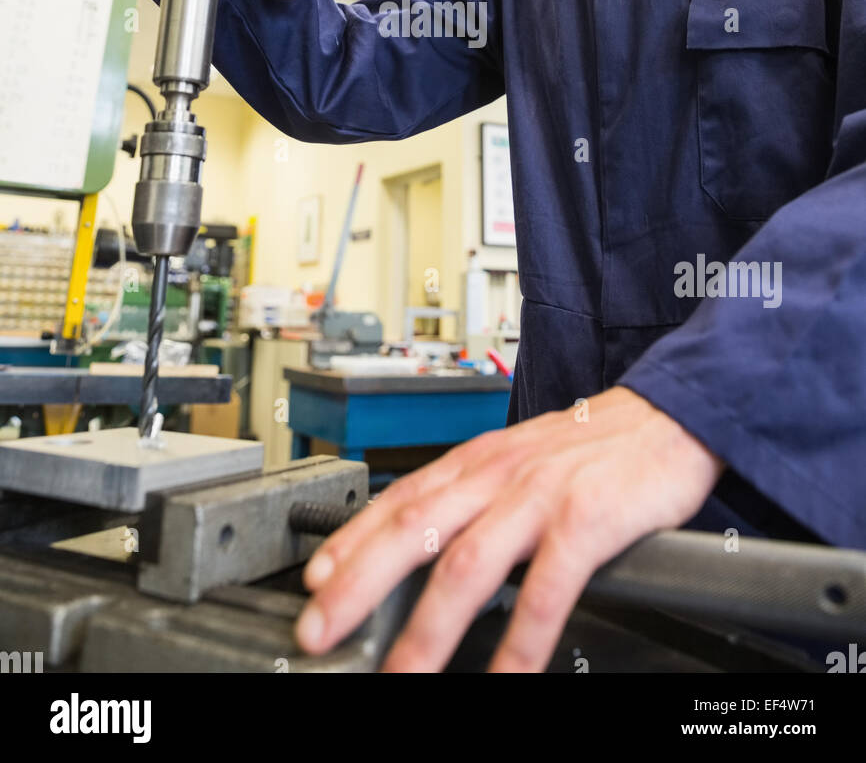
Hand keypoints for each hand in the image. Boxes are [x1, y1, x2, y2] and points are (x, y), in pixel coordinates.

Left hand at [295, 386, 724, 672]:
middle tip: (320, 630)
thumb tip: (427, 544)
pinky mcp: (586, 521)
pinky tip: (504, 679)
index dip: (350, 544)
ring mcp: (541, 496)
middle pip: (413, 531)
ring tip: (402, 676)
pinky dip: (520, 641)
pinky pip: (544, 590)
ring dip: (427, 630)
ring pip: (467, 567)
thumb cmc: (594, 446)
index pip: (399, 501)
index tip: (313, 584)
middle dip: (358, 585)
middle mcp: (499, 474)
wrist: (670, 415)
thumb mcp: (521, 457)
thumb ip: (475, 497)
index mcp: (479, 459)